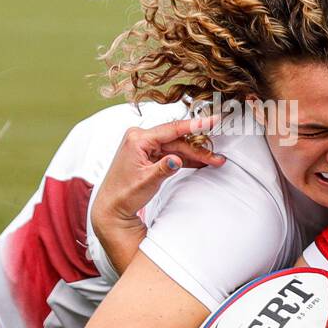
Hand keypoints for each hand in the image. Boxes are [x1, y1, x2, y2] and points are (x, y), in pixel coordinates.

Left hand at [93, 115, 224, 231]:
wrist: (111, 207)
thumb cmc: (123, 194)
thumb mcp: (146, 182)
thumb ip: (164, 168)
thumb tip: (178, 159)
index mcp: (137, 139)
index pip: (172, 129)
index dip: (195, 125)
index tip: (213, 120)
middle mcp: (140, 138)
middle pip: (177, 140)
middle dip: (198, 149)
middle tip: (217, 157)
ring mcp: (144, 146)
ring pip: (176, 146)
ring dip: (193, 154)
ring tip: (213, 161)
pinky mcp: (147, 154)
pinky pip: (170, 152)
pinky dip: (184, 158)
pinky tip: (199, 163)